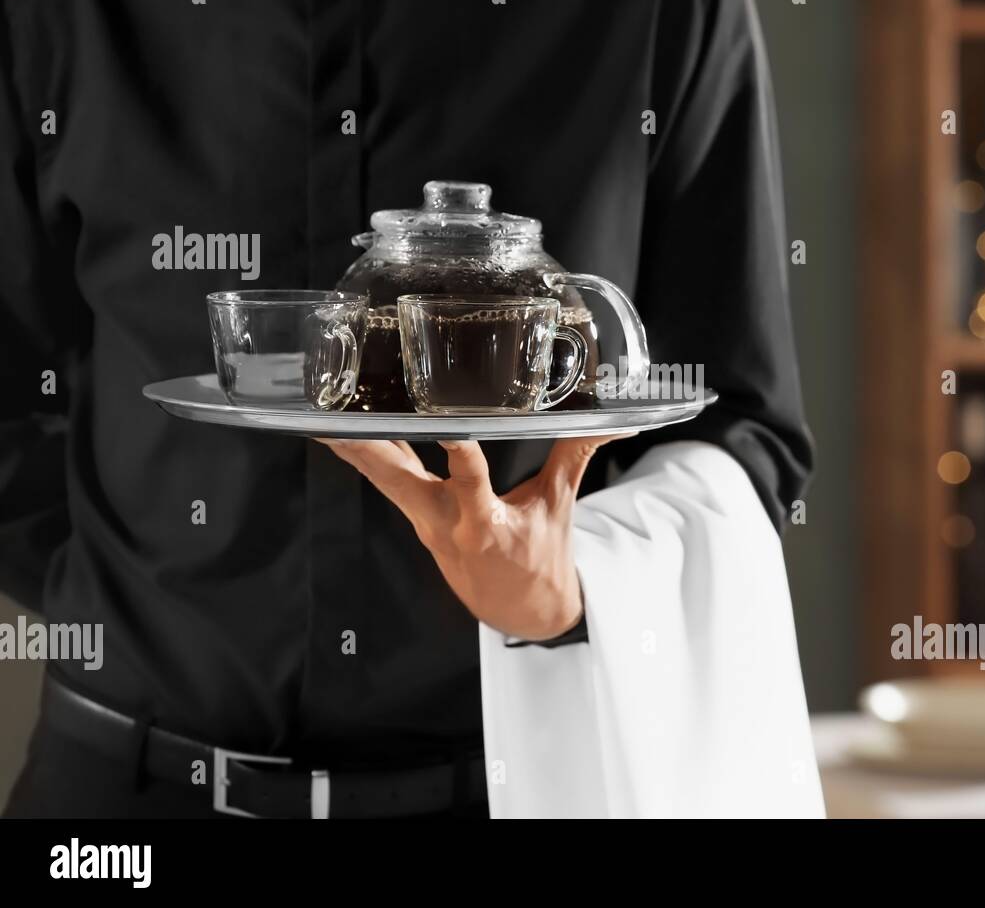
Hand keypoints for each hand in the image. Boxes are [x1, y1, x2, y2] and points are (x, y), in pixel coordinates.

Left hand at [317, 434, 630, 640]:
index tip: (448, 430)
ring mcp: (426, 525)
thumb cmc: (539, 560)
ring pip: (384, 482)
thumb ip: (576, 455)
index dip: (459, 455)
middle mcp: (446, 523)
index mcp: (485, 523)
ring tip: (323, 417)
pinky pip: (390, 485)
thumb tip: (616, 422)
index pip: (471, 482)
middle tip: (332, 420)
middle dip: (365, 451)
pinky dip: (371, 458)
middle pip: (398, 483)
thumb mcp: (559, 508)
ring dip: (354, 451)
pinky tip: (351, 432)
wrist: (521, 612)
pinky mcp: (418, 522)